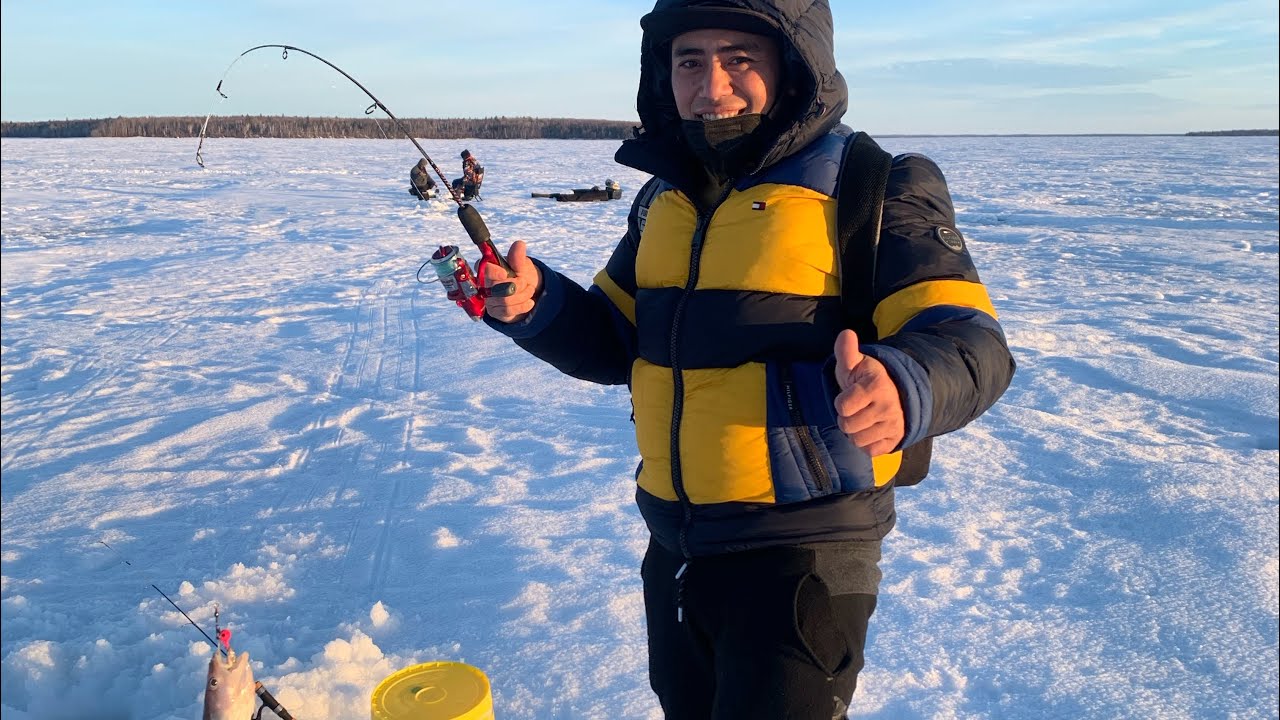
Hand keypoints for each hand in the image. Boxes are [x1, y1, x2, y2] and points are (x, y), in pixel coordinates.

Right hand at [482, 240, 541, 322]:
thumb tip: (519, 244)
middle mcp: (485, 284)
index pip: (485, 269)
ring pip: (504, 300)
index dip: (493, 272)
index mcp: (488, 268)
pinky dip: (522, 305)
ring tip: (529, 290)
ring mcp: (488, 299)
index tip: (504, 273)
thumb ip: (518, 257)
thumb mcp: (523, 265)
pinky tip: (529, 302)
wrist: (529, 293)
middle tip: (525, 282)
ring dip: (522, 295)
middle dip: (516, 285)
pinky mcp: (495, 311)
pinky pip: (508, 311)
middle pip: (496, 287)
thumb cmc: (522, 275)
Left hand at [833, 330, 903, 456]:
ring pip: (858, 440)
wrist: (897, 392)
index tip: (850, 394)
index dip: (841, 402)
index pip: (842, 407)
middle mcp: (888, 407)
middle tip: (855, 409)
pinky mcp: (895, 440)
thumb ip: (847, 351)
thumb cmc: (868, 378)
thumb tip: (846, 334)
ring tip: (862, 419)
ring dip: (855, 432)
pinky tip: (870, 430)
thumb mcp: (856, 363)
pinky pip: (870, 451)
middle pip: (847, 426)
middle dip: (846, 418)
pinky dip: (866, 443)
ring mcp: (893, 425)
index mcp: (876, 386)